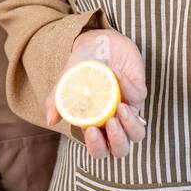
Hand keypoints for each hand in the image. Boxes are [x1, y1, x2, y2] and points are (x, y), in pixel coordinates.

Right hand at [46, 28, 146, 160]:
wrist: (97, 41)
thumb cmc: (81, 65)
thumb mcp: (66, 81)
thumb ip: (57, 100)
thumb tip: (51, 120)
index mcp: (95, 125)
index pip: (99, 149)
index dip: (97, 146)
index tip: (90, 128)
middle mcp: (113, 121)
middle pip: (121, 149)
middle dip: (118, 140)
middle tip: (110, 122)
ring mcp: (128, 108)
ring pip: (138, 133)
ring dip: (130, 125)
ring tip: (120, 108)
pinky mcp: (139, 91)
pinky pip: (139, 96)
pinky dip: (127, 86)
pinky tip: (115, 73)